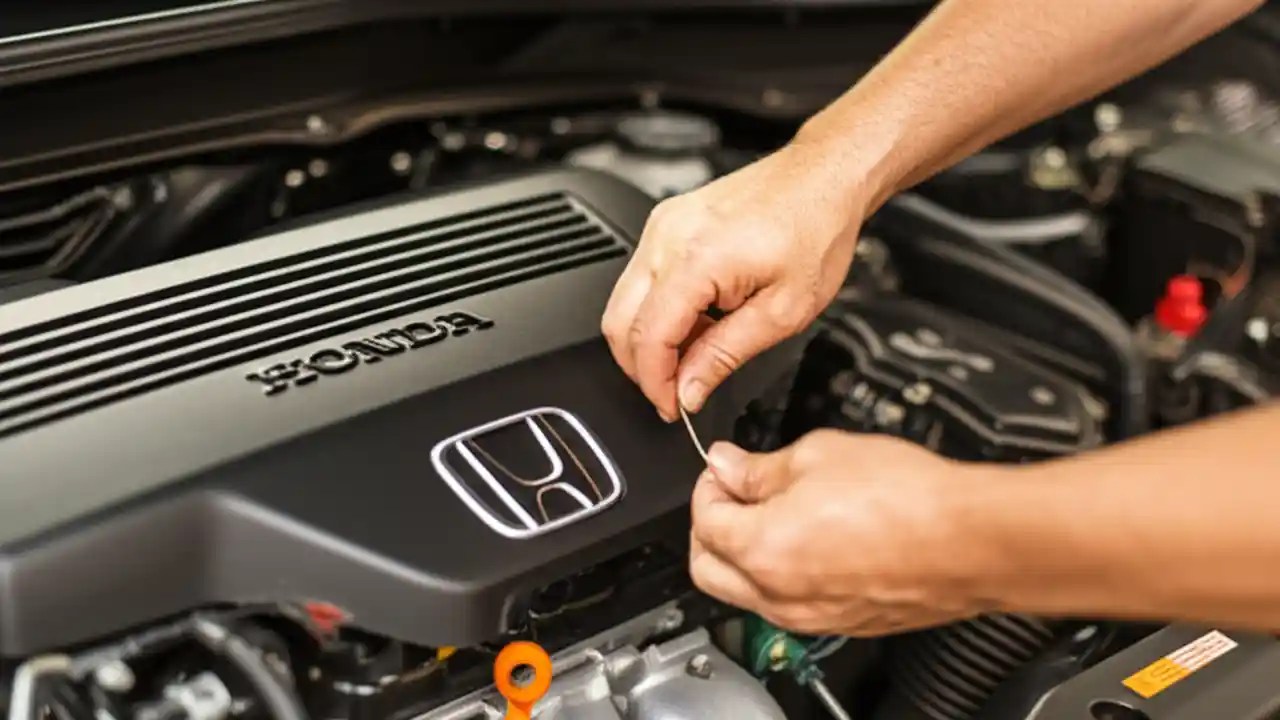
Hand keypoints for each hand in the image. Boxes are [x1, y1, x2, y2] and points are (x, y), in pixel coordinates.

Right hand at [601, 138, 867, 420]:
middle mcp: (668, 237)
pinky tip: (698, 320)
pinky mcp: (667, 222)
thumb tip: (689, 390)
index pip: (649, 338)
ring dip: (652, 339)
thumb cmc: (816, 230)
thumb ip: (725, 356)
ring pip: (626, 301)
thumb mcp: (783, 312)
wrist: (824, 177)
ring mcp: (663, 226)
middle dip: (642, 367)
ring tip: (697, 352)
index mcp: (695, 260)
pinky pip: (643, 277)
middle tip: (676, 391)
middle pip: (619, 322)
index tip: (672, 407)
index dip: (655, 383)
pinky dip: (660, 311)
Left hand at [689, 430, 998, 636]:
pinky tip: (809, 537)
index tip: (725, 468)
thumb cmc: (908, 499)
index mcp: (762, 550)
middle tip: (734, 493)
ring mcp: (810, 618)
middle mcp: (779, 597)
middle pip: (708, 569)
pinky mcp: (841, 624)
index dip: (710, 485)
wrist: (971, 539)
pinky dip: (780, 575)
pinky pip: (788, 605)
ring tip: (775, 511)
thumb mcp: (819, 454)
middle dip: (711, 528)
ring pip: (746, 593)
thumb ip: (760, 467)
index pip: (703, 520)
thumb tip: (728, 466)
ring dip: (743, 554)